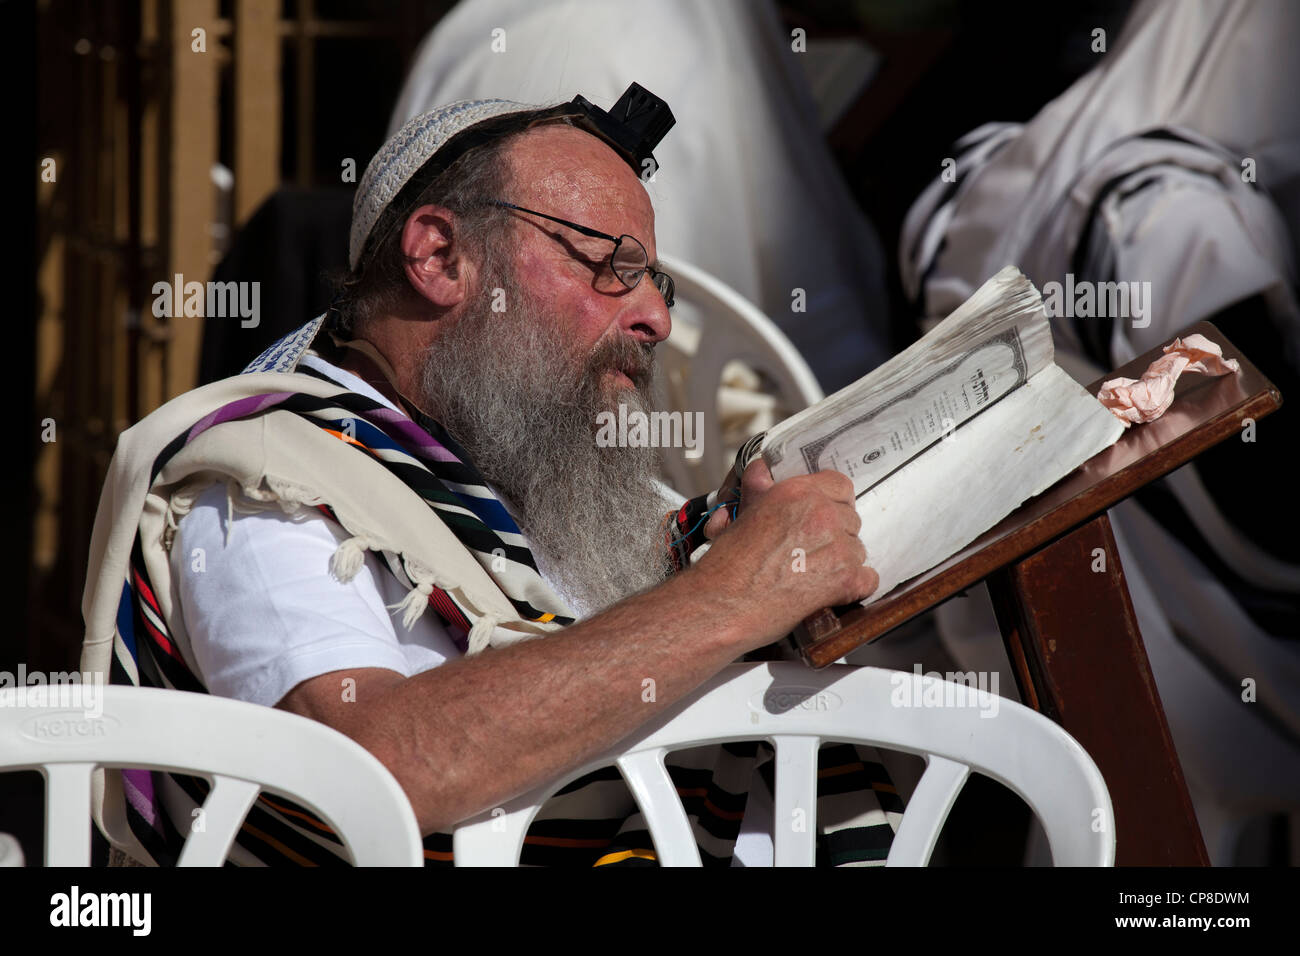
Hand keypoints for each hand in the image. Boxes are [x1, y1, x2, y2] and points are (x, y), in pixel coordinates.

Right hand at [693, 466, 878, 646]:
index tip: (825, 516)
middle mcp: (819, 513)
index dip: (834, 503)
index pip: (840, 485)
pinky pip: (868, 579)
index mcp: (796, 492)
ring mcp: (836, 546)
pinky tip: (831, 592)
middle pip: (851, 520)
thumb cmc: (727, 566)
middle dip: (836, 536)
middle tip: (811, 552)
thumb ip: (761, 491)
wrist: (722, 605)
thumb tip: (761, 470)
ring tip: (812, 576)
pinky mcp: (845, 579)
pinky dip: (853, 588)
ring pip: (858, 550)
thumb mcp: (741, 515)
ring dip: (842, 563)